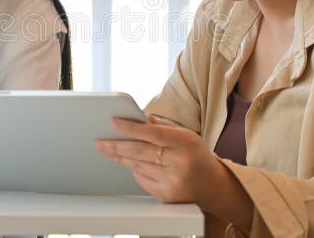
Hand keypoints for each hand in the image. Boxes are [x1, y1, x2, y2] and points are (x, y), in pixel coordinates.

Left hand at [95, 115, 226, 202]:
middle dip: (116, 145)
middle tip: (100, 141)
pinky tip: (128, 162)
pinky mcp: (166, 196)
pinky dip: (134, 170)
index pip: (153, 134)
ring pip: (138, 166)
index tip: (114, 123)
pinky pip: (142, 180)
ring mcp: (172, 182)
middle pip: (140, 152)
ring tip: (106, 149)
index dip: (131, 128)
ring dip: (120, 157)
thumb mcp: (187, 135)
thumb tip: (140, 118)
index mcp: (186, 144)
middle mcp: (180, 164)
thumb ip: (163, 126)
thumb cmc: (197, 156)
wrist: (213, 186)